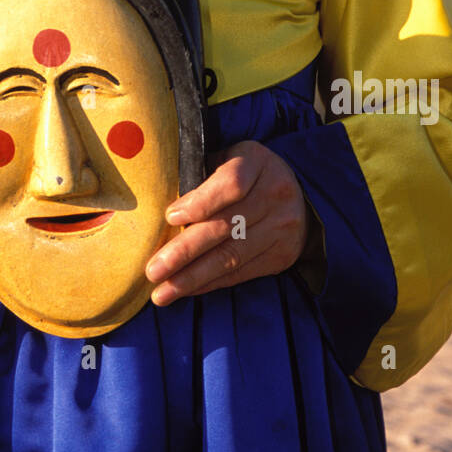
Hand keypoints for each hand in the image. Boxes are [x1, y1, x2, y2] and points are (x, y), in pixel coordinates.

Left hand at [145, 140, 308, 305]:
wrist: (298, 195)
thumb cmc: (245, 174)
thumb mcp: (227, 159)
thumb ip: (200, 175)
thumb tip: (160, 205)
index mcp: (256, 162)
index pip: (231, 184)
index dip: (200, 202)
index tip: (170, 217)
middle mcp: (275, 194)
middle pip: (226, 227)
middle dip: (184, 252)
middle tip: (153, 270)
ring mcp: (282, 227)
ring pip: (231, 256)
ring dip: (192, 277)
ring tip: (162, 292)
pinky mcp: (281, 255)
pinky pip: (240, 273)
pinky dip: (210, 283)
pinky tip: (185, 289)